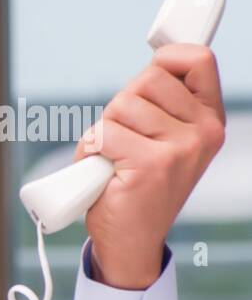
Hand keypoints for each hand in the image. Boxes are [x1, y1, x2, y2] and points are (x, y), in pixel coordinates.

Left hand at [73, 43, 225, 288]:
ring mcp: (180, 149)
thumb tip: (157, 57)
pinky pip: (104, 133)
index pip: (198, 59)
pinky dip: (91, 152)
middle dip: (122, 105)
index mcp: (208, 120)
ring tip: (113, 160)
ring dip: (103, 132)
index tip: (151, 67)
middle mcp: (203, 132)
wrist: (130, 242)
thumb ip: (159, 103)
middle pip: (147, 78)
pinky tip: (103, 173)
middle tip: (123, 140)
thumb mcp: (160, 139)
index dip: (166, 57)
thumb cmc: (136, 187)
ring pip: (121, 106)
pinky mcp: (151, 165)